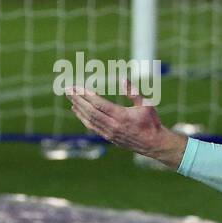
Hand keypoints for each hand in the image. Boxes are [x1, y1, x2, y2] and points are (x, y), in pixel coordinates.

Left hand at [67, 84, 186, 167]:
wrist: (153, 144)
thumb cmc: (151, 122)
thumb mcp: (146, 104)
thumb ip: (133, 92)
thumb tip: (123, 78)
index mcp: (122, 116)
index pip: (99, 104)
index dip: (87, 95)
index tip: (78, 87)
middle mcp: (113, 126)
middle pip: (90, 111)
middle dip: (78, 99)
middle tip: (68, 89)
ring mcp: (109, 133)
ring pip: (89, 120)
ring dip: (78, 108)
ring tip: (70, 97)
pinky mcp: (108, 137)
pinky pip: (92, 127)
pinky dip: (83, 118)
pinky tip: (77, 110)